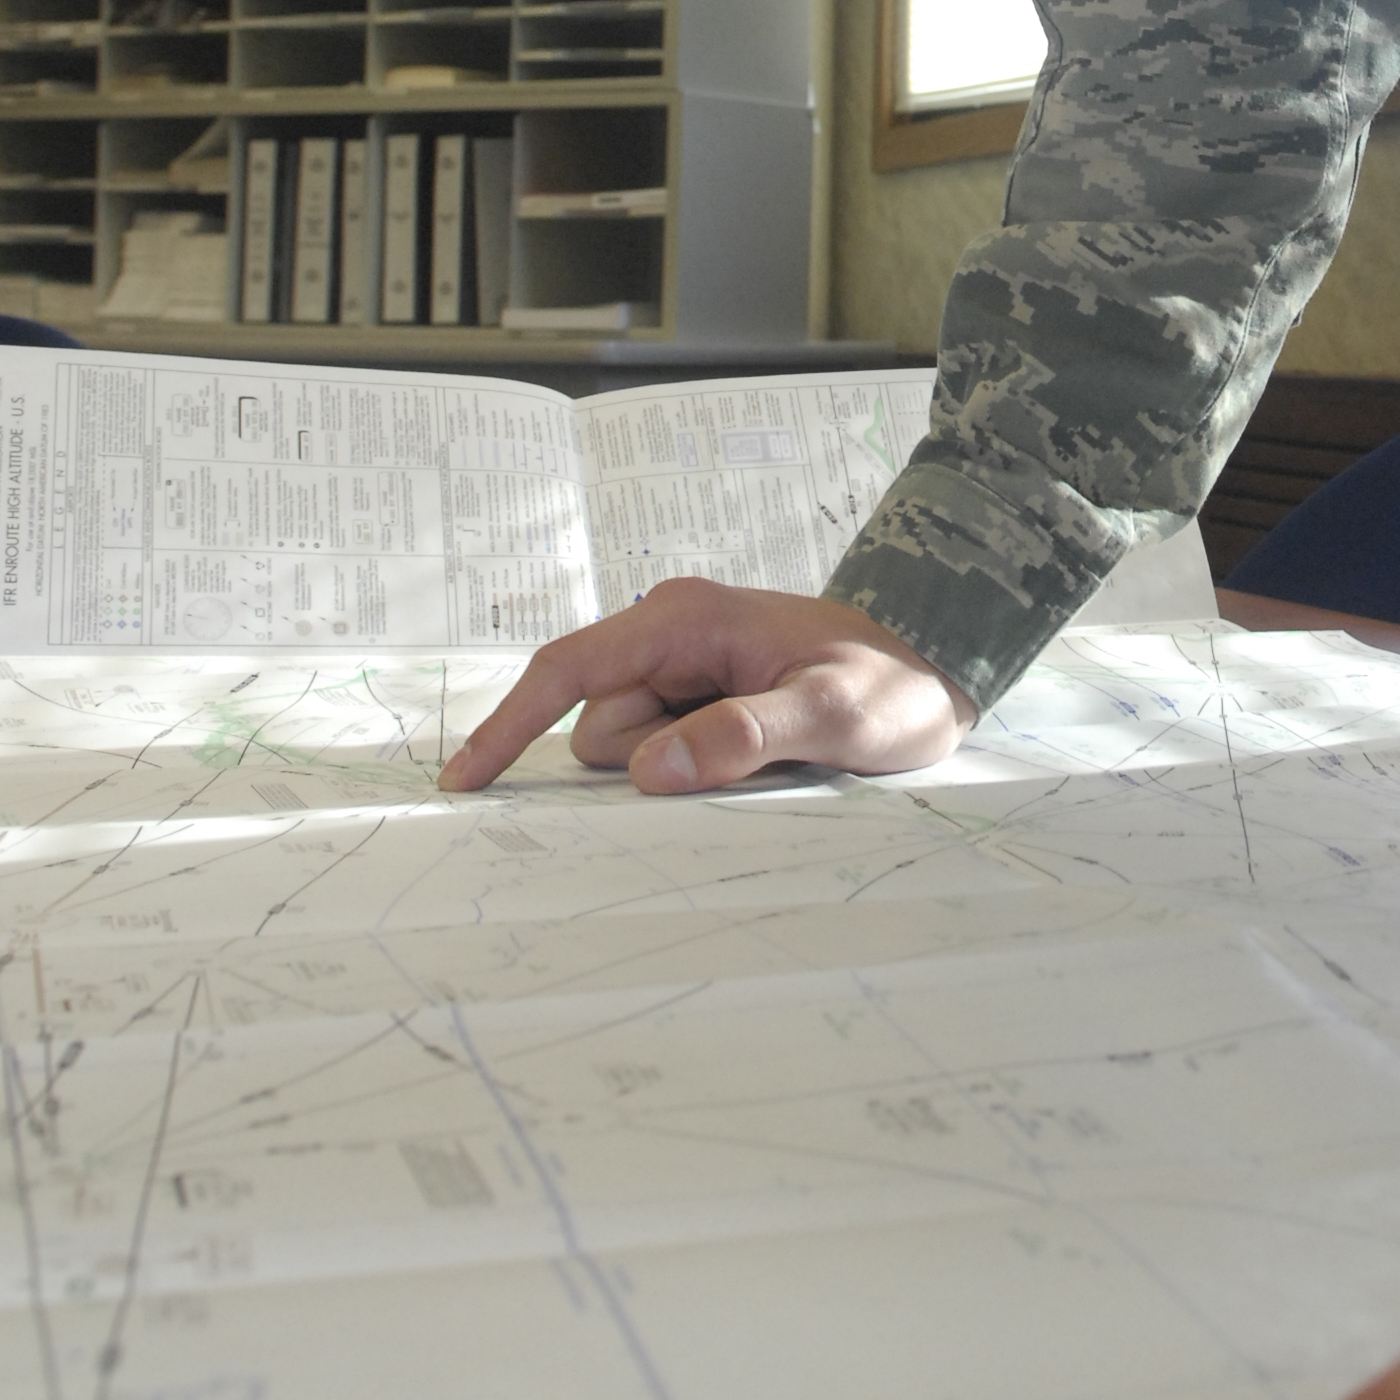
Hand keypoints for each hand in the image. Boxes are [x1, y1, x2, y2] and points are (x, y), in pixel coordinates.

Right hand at [439, 578, 973, 794]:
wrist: (935, 668)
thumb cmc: (891, 686)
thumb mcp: (836, 716)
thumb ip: (747, 736)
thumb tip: (652, 767)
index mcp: (687, 619)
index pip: (568, 669)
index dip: (510, 726)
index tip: (465, 780)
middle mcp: (672, 635)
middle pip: (598, 727)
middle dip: (647, 759)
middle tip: (750, 756)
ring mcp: (684, 668)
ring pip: (626, 749)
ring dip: (679, 767)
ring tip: (766, 753)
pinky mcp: (698, 698)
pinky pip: (659, 752)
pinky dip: (689, 767)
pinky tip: (753, 759)